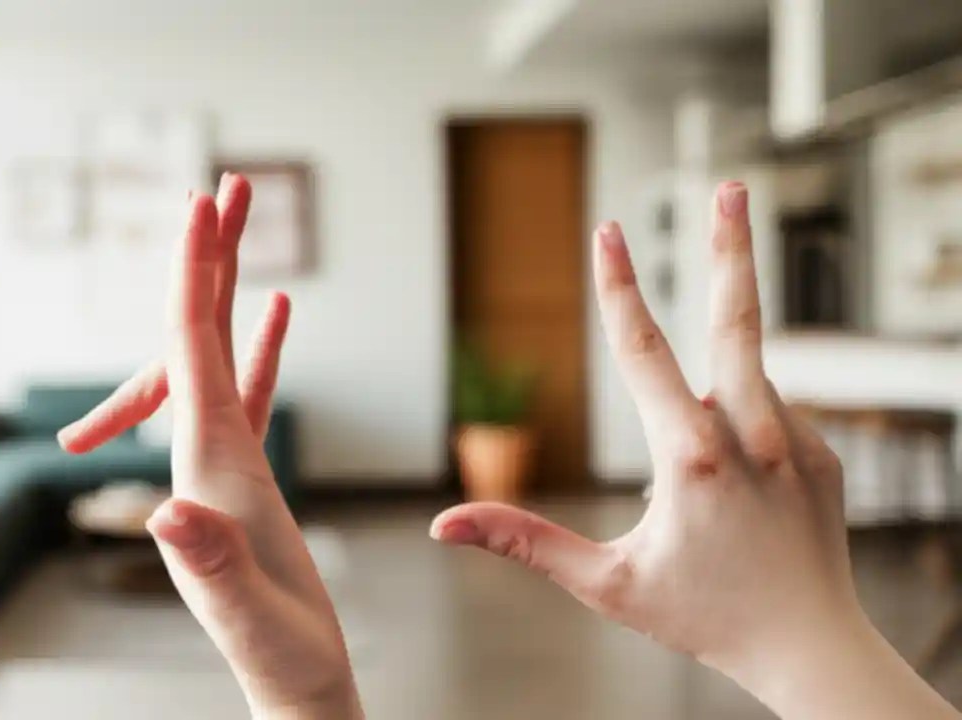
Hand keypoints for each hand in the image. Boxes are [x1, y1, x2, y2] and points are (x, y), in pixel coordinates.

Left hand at [58, 176, 361, 718]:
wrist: (289, 674)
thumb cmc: (272, 649)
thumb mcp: (242, 607)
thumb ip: (206, 559)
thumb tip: (165, 511)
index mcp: (200, 459)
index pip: (185, 348)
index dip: (190, 275)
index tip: (196, 209)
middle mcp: (201, 445)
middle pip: (195, 328)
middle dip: (207, 255)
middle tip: (225, 183)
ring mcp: (224, 454)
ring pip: (220, 347)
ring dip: (230, 284)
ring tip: (241, 223)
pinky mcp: (251, 471)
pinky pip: (252, 386)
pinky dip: (262, 342)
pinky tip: (279, 309)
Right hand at [432, 182, 957, 718]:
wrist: (813, 651)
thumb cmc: (705, 618)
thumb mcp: (606, 584)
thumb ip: (525, 542)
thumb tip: (443, 523)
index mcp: (692, 459)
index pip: (643, 352)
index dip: (618, 288)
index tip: (608, 232)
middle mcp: (752, 435)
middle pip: (736, 320)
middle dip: (730, 246)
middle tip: (730, 184)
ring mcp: (797, 439)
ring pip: (743, 382)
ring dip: (713, 388)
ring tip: (706, 487)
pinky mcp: (823, 453)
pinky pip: (771, 416)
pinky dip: (742, 430)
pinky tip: (744, 490)